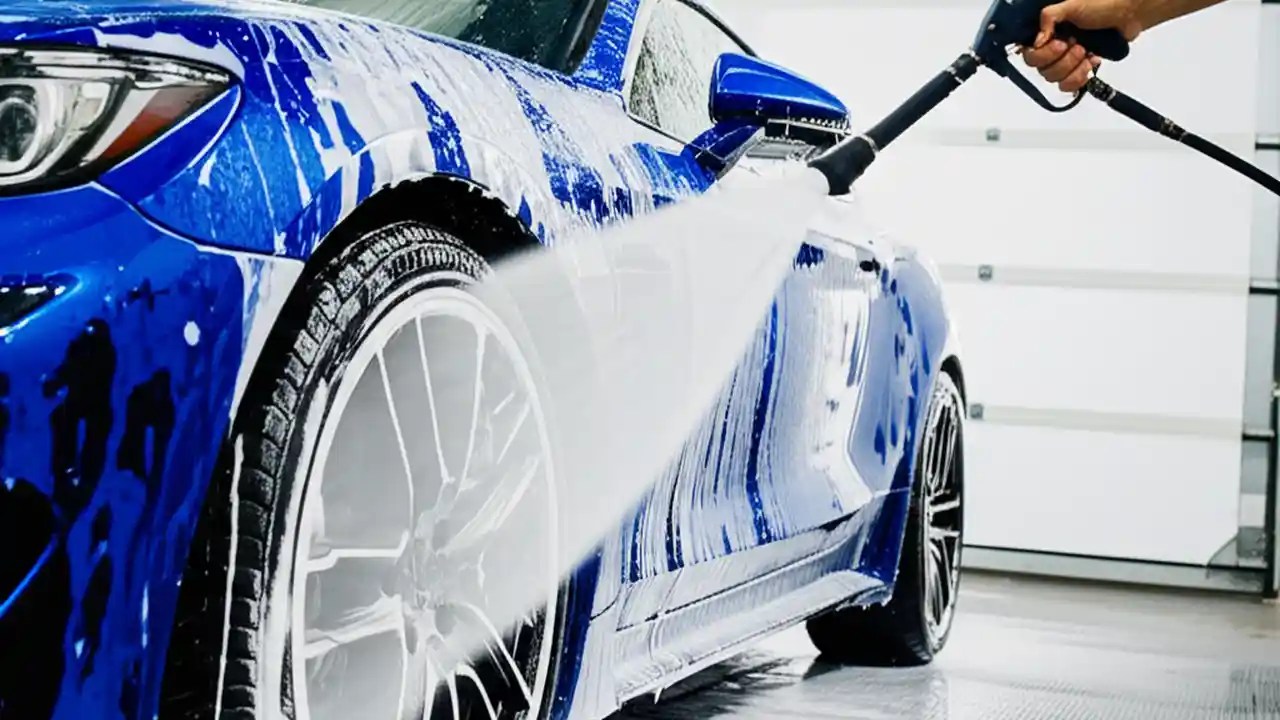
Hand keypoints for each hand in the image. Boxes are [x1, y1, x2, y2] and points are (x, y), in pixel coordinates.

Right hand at [1021, 0, 1146, 92]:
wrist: (1128, 13)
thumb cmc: (1102, 5)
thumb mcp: (1072, 5)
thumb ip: (1049, 18)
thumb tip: (1037, 41)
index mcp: (1046, 33)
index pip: (1030, 55)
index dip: (1042, 55)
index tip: (1059, 43)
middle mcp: (1052, 48)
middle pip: (1042, 70)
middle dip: (1062, 60)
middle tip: (1077, 45)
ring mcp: (1066, 61)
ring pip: (1055, 79)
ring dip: (1072, 68)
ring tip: (1086, 52)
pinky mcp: (1080, 70)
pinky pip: (1069, 86)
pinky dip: (1079, 77)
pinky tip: (1090, 63)